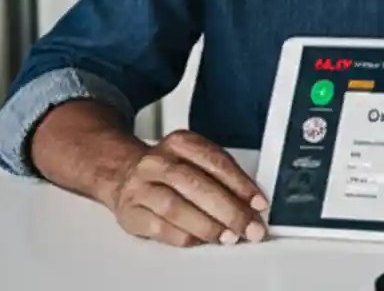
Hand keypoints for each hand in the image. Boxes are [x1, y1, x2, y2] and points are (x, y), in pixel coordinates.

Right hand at [103, 130, 268, 246]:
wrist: (124, 175)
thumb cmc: (170, 172)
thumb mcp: (196, 161)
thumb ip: (223, 178)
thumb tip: (252, 205)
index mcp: (180, 143)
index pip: (215, 161)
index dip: (241, 184)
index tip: (258, 203)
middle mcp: (158, 162)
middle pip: (196, 185)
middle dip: (229, 210)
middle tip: (249, 227)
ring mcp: (140, 187)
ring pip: (175, 207)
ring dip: (207, 226)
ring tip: (228, 237)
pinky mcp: (130, 212)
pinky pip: (160, 228)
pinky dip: (184, 237)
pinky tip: (201, 240)